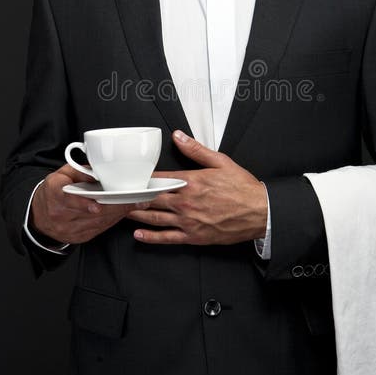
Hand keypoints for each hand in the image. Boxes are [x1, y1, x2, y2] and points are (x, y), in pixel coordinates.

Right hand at [30, 164, 147, 244]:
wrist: (39, 216)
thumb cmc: (53, 191)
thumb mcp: (61, 174)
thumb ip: (79, 171)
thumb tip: (100, 173)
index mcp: (54, 194)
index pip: (67, 200)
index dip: (82, 204)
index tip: (97, 205)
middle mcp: (59, 214)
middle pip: (90, 213)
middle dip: (115, 206)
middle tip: (134, 200)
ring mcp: (68, 229)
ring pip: (97, 223)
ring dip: (118, 214)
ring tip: (134, 205)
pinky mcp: (77, 237)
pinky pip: (98, 230)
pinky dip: (112, 221)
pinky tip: (122, 213)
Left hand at [128, 130, 267, 245]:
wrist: (260, 212)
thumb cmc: (242, 188)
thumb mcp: (221, 162)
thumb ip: (196, 150)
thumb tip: (178, 137)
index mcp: (190, 182)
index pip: (158, 178)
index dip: (140, 178)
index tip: (128, 177)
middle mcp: (185, 201)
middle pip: (150, 198)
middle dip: (131, 197)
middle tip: (116, 196)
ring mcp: (188, 221)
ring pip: (154, 218)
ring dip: (135, 215)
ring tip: (121, 212)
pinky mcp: (193, 236)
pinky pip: (166, 238)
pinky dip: (150, 238)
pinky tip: (138, 235)